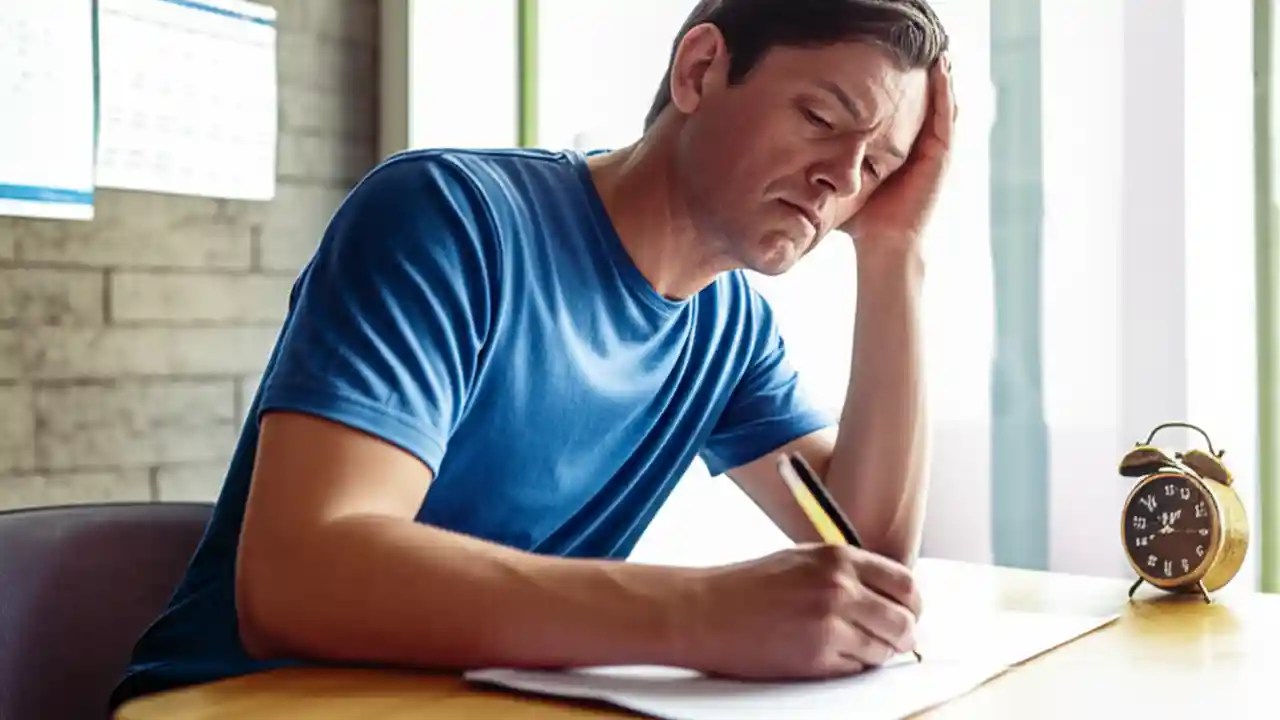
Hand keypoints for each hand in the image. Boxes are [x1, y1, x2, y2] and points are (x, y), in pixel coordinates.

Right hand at [682, 544, 921, 679]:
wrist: (705, 611)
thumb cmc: (747, 586)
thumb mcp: (803, 561)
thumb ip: (846, 573)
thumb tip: (888, 597)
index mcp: (838, 557)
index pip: (905, 584)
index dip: (911, 605)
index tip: (906, 614)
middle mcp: (840, 587)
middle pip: (904, 621)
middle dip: (903, 635)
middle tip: (891, 641)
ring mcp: (830, 624)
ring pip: (884, 650)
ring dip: (875, 654)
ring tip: (849, 648)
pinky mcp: (817, 657)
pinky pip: (856, 670)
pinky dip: (850, 668)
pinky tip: (826, 656)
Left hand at [842, 54, 956, 253]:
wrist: (881, 245)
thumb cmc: (859, 218)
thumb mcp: (842, 178)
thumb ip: (827, 161)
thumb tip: (792, 149)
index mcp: (900, 149)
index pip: (903, 107)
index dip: (900, 83)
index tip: (890, 57)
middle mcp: (920, 147)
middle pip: (926, 99)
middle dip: (923, 72)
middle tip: (919, 44)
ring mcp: (933, 151)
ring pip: (942, 103)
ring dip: (940, 75)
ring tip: (935, 48)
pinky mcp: (940, 157)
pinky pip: (946, 118)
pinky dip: (945, 93)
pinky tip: (941, 70)